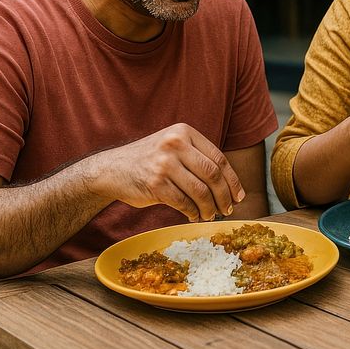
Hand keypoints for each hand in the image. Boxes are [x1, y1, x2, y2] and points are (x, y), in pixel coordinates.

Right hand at [86, 123, 244, 221]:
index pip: (219, 158)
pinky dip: (192, 212)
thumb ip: (197, 157)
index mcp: (184, 132)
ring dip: (209, 208)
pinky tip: (194, 215)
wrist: (110, 169)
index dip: (232, 180)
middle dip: (224, 196)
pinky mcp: (155, 183)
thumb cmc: (148, 160)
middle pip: (213, 174)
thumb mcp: (173, 147)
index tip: (239, 196)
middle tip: (228, 209)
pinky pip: (183, 202)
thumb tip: (229, 184)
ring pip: (200, 191)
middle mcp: (175, 144)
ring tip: (210, 215)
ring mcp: (164, 163)